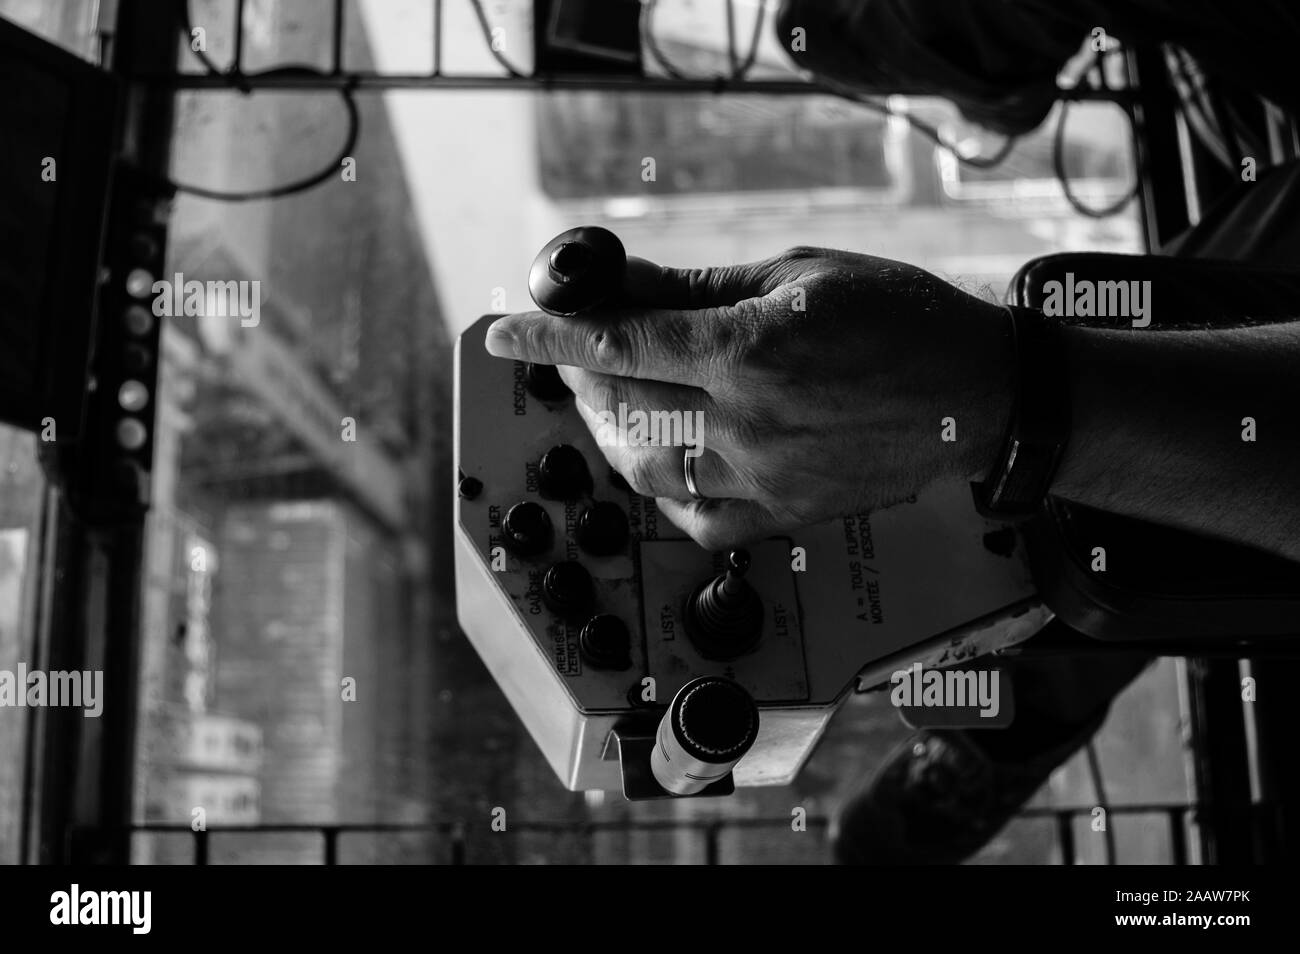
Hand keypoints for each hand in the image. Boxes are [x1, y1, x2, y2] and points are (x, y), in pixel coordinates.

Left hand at [485, 246, 1013, 549]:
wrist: (980, 395)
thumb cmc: (904, 321)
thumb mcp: (799, 277)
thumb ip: (702, 290)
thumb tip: (627, 284)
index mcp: (751, 352)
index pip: (620, 342)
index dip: (552, 337)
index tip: (508, 334)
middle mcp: (749, 422)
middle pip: (623, 404)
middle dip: (580, 375)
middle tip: (571, 351)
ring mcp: (766, 478)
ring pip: (647, 466)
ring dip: (610, 431)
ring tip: (607, 400)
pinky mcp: (787, 514)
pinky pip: (698, 519)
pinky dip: (663, 488)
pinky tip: (661, 459)